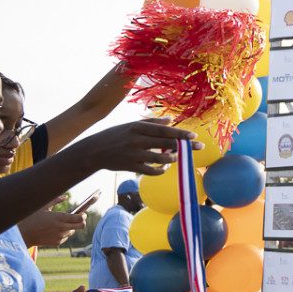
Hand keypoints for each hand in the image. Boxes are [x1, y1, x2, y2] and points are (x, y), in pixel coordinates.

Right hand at [19, 201, 83, 248]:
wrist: (23, 234)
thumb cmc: (32, 218)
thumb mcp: (43, 207)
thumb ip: (56, 200)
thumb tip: (65, 196)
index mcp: (59, 218)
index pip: (80, 218)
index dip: (83, 215)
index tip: (82, 213)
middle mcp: (62, 228)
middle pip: (81, 226)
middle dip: (82, 221)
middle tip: (79, 218)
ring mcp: (60, 236)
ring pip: (73, 231)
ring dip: (70, 227)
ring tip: (61, 223)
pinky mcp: (57, 242)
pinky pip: (65, 237)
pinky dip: (63, 233)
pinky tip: (54, 230)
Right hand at [77, 119, 191, 173]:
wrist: (93, 151)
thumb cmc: (115, 135)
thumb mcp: (131, 125)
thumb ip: (151, 123)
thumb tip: (171, 120)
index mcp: (138, 128)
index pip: (164, 130)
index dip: (180, 133)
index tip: (194, 136)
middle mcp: (137, 140)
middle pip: (167, 144)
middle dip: (185, 146)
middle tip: (199, 147)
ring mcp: (134, 155)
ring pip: (161, 159)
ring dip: (173, 159)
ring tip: (175, 157)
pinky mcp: (131, 167)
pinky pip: (151, 171)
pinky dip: (161, 170)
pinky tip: (164, 168)